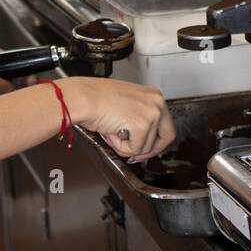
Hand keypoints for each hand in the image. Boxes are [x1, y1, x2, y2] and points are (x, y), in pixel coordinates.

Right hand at [59, 77, 174, 163]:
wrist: (84, 98)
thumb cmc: (96, 99)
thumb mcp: (125, 105)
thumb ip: (138, 119)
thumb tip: (144, 141)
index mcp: (154, 94)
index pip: (165, 124)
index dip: (155, 141)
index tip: (145, 148)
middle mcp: (157, 102)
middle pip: (167, 137)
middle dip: (149, 150)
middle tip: (135, 155)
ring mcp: (152, 113)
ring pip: (146, 147)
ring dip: (127, 146)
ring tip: (112, 132)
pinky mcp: (142, 125)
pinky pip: (135, 150)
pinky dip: (121, 147)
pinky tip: (112, 133)